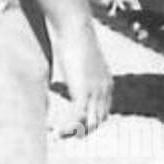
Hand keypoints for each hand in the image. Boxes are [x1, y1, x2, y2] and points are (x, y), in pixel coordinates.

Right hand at [53, 22, 112, 137]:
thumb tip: (66, 57)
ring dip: (75, 132)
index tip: (78, 124)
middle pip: (99, 120)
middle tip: (67, 134)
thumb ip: (77, 63)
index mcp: (106, 82)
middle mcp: (104, 90)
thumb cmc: (74, 34)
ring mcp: (95, 92)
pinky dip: (67, 128)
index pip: (104, 110)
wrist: (75, 27)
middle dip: (84, 129)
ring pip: (89, 123)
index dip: (92, 119)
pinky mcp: (83, 92)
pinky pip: (77, 118)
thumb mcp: (79, 54)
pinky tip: (56, 132)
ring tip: (60, 136)